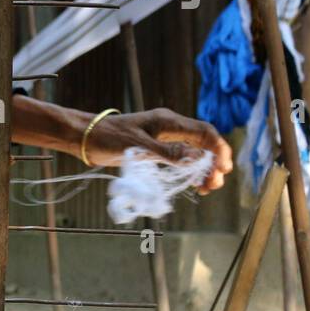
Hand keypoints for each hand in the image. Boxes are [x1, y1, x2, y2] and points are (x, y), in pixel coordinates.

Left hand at [84, 108, 232, 193]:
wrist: (86, 137)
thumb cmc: (108, 137)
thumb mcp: (138, 146)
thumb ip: (167, 152)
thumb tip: (196, 158)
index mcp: (168, 122)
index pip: (205, 132)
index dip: (218, 149)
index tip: (223, 169)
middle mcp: (169, 128)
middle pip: (202, 143)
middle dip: (213, 163)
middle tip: (214, 185)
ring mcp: (162, 138)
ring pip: (192, 152)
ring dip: (202, 169)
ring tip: (205, 188)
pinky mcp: (154, 149)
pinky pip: (179, 158)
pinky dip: (188, 170)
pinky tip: (191, 183)